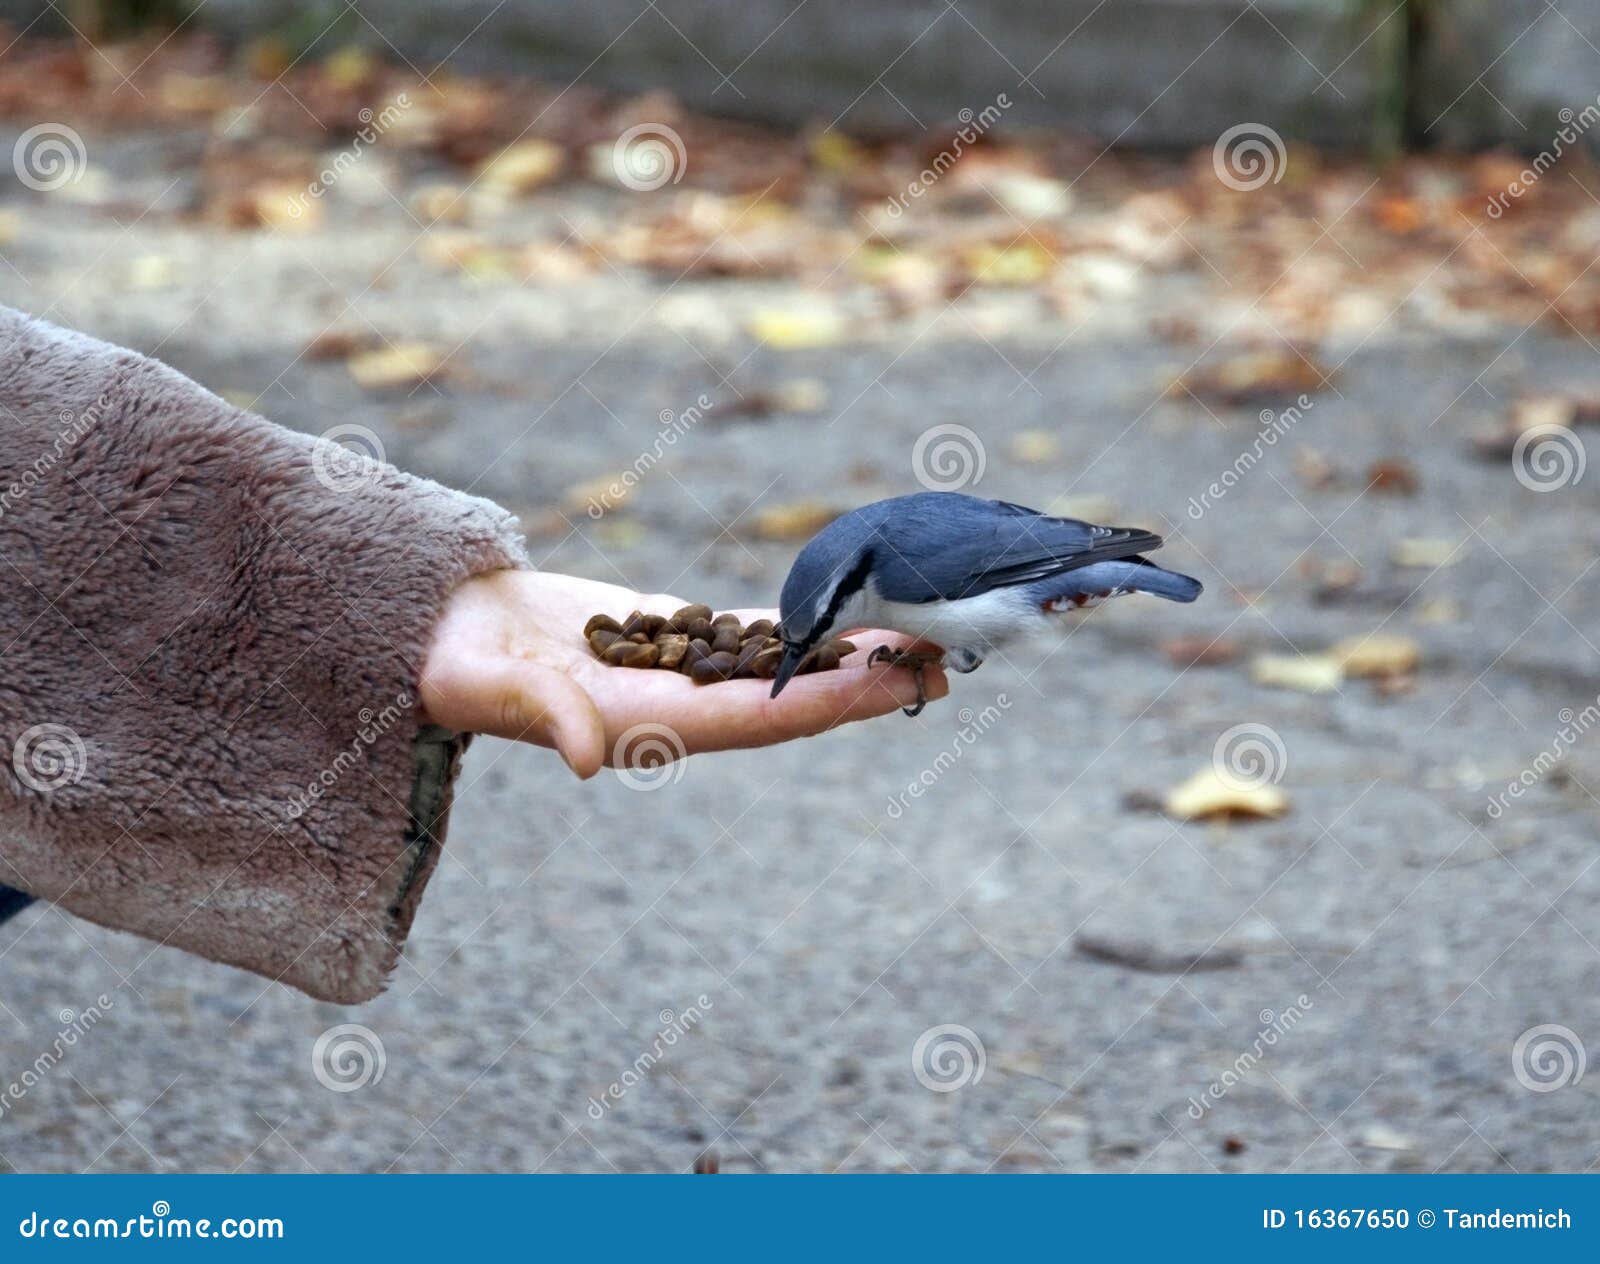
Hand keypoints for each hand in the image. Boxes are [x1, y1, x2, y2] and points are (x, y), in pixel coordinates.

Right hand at [417, 569, 947, 777]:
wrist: (440, 634)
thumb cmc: (455, 665)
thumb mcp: (486, 686)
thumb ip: (542, 714)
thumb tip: (587, 758)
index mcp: (643, 727)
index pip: (752, 720)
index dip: (823, 704)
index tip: (889, 686)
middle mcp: (676, 711)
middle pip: (786, 699)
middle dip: (860, 684)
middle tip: (940, 661)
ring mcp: (679, 676)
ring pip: (779, 666)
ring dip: (844, 654)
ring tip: (916, 635)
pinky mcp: (672, 637)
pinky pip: (748, 633)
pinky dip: (801, 623)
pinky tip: (849, 608)